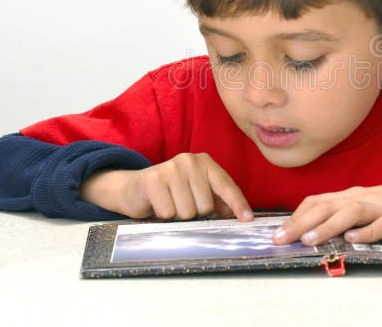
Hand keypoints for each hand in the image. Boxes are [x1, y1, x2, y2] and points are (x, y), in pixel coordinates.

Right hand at [81, 153, 252, 221]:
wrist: (133, 188)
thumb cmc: (171, 192)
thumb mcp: (195, 192)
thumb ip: (217, 201)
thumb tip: (239, 215)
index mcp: (205, 163)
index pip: (226, 185)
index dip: (237, 204)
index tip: (247, 219)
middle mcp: (189, 161)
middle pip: (205, 205)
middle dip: (195, 213)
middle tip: (181, 204)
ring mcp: (171, 169)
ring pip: (187, 211)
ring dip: (178, 215)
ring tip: (170, 204)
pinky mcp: (153, 180)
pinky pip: (168, 212)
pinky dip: (163, 216)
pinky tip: (158, 204)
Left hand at [271, 174, 381, 245]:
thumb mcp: (369, 205)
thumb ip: (347, 214)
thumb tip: (319, 227)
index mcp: (352, 196)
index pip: (317, 202)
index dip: (296, 216)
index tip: (277, 230)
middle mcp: (362, 198)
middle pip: (326, 207)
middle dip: (300, 223)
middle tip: (280, 239)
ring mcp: (380, 207)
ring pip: (349, 213)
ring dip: (327, 226)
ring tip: (308, 240)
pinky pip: (381, 226)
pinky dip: (366, 232)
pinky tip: (353, 240)